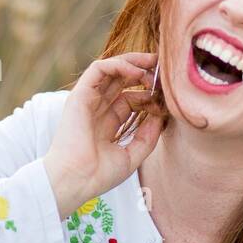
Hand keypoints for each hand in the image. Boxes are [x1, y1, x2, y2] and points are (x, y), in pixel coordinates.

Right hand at [42, 52, 164, 216]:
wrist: (76, 180)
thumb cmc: (99, 175)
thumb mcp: (132, 155)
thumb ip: (147, 136)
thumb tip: (160, 116)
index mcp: (107, 123)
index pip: (130, 98)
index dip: (149, 95)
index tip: (165, 98)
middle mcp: (97, 108)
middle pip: (121, 80)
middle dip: (143, 70)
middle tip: (162, 67)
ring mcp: (88, 100)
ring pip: (110, 69)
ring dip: (133, 62)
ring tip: (152, 64)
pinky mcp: (79, 94)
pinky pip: (98, 69)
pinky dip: (118, 65)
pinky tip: (137, 72)